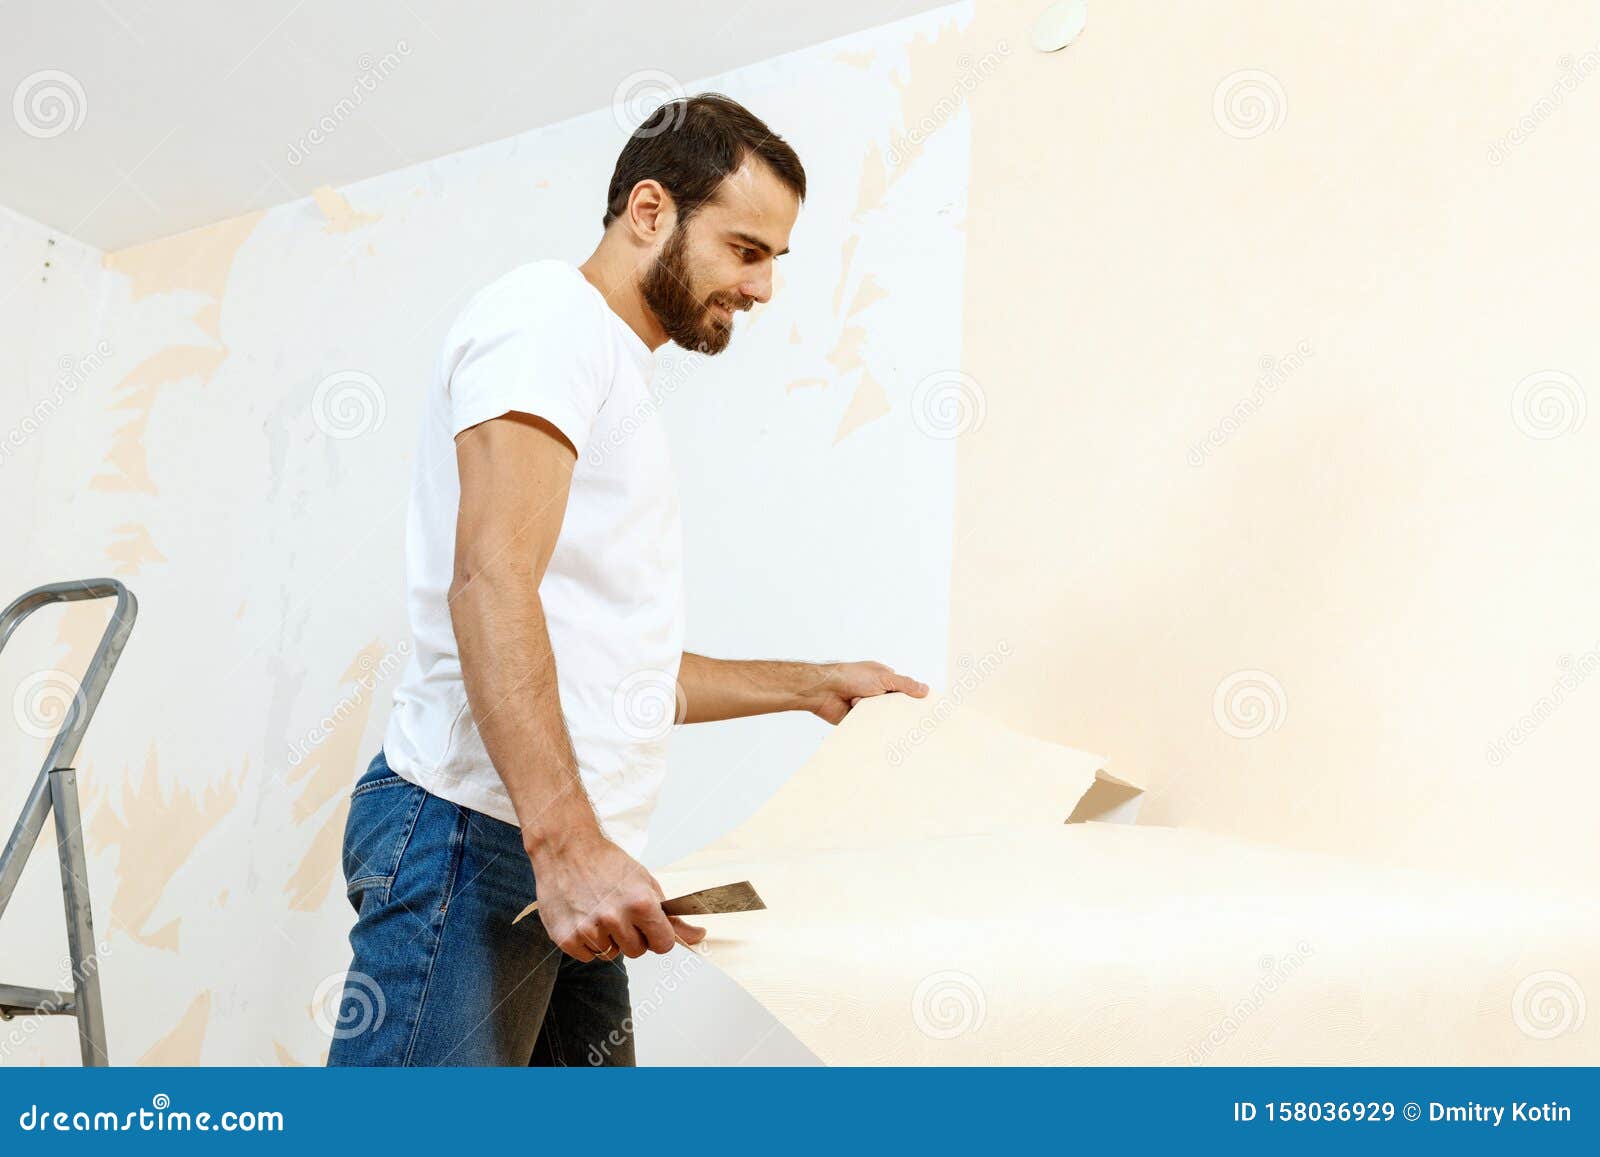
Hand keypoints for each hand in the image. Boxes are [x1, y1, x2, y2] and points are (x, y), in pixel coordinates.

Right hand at [525, 830, 706, 960]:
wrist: (566, 849)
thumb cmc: (606, 863)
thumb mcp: (645, 883)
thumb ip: (670, 916)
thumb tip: (697, 936)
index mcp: (640, 903)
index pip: (664, 944)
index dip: (658, 936)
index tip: (650, 928)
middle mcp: (615, 918)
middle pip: (637, 952)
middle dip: (632, 937)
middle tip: (619, 913)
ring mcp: (589, 930)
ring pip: (610, 954)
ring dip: (608, 939)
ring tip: (598, 911)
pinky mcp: (566, 938)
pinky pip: (587, 956)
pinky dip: (586, 942)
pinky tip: (582, 917)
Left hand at [802, 660, 928, 724]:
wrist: (824, 690)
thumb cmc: (849, 677)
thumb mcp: (883, 677)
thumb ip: (905, 684)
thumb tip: (925, 689)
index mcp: (884, 680)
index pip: (905, 692)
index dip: (914, 701)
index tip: (926, 711)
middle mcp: (876, 694)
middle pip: (896, 707)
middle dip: (900, 713)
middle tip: (916, 726)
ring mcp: (867, 707)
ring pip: (884, 718)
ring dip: (884, 719)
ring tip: (897, 729)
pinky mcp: (859, 720)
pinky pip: (871, 726)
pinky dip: (873, 727)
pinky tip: (880, 732)